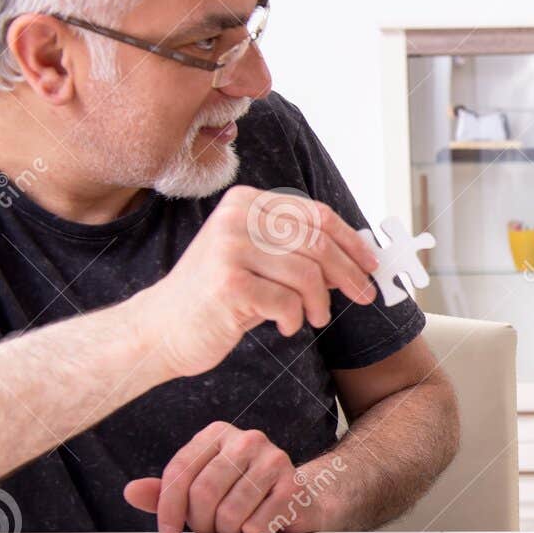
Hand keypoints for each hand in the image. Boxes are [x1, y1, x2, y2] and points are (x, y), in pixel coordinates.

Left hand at [123, 421, 326, 532]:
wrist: (299, 501)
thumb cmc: (242, 497)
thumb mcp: (200, 493)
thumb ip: (167, 492)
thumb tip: (130, 491)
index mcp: (218, 434)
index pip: (180, 470)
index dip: (168, 508)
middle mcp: (247, 439)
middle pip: (203, 492)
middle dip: (202, 523)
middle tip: (211, 531)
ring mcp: (274, 459)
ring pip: (229, 511)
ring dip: (227, 532)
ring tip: (235, 528)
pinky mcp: (293, 485)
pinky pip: (256, 523)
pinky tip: (259, 527)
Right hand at [130, 185, 378, 379]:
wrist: (161, 329)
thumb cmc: (218, 297)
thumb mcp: (260, 262)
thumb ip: (298, 252)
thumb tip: (357, 258)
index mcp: (246, 202)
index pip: (316, 215)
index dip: (352, 241)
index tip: (372, 265)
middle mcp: (237, 217)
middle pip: (318, 243)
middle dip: (349, 274)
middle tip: (365, 296)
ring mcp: (230, 247)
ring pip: (308, 274)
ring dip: (320, 304)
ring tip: (314, 318)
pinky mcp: (229, 282)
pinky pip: (288, 302)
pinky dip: (295, 319)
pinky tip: (283, 326)